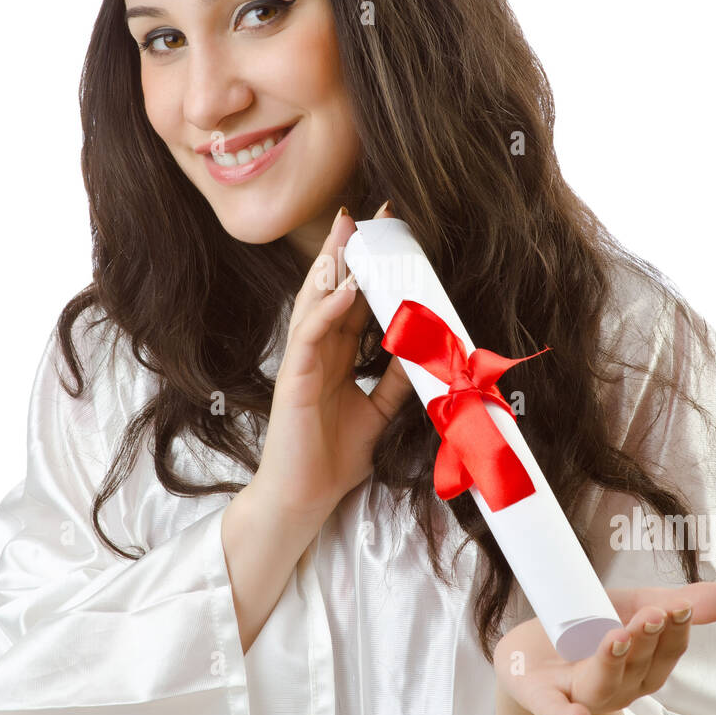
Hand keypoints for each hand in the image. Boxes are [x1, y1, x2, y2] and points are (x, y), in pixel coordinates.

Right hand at [252, 201, 412, 523]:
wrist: (303, 501)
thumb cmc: (331, 460)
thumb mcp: (377, 414)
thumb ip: (393, 382)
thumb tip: (423, 354)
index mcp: (333, 357)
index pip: (351, 300)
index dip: (367, 268)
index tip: (388, 237)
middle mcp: (315, 353)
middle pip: (329, 289)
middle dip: (346, 251)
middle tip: (366, 213)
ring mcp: (300, 363)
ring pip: (314, 303)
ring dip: (332, 266)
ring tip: (349, 232)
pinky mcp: (292, 380)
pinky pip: (308, 336)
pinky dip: (327, 309)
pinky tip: (343, 287)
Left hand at [493, 583, 715, 714]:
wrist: (528, 647)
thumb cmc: (587, 630)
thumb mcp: (631, 607)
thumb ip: (677, 602)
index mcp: (642, 669)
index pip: (667, 653)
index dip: (675, 631)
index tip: (679, 606)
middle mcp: (618, 688)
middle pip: (638, 669)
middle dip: (646, 641)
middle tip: (650, 613)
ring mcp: (581, 695)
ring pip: (603, 686)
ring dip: (612, 663)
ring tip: (616, 637)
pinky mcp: (541, 697)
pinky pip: (555, 712)